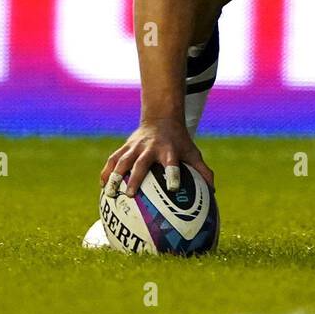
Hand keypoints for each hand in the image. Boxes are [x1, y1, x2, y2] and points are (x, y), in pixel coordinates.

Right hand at [99, 118, 213, 197]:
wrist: (161, 118)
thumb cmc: (179, 142)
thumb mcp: (192, 152)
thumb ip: (202, 171)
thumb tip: (213, 192)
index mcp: (169, 151)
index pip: (172, 163)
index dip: (172, 174)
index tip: (173, 188)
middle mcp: (150, 148)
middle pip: (141, 163)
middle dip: (135, 178)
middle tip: (130, 195)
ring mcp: (135, 147)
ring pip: (122, 161)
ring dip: (114, 176)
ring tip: (109, 193)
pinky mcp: (125, 147)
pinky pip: (113, 160)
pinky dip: (106, 172)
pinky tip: (101, 186)